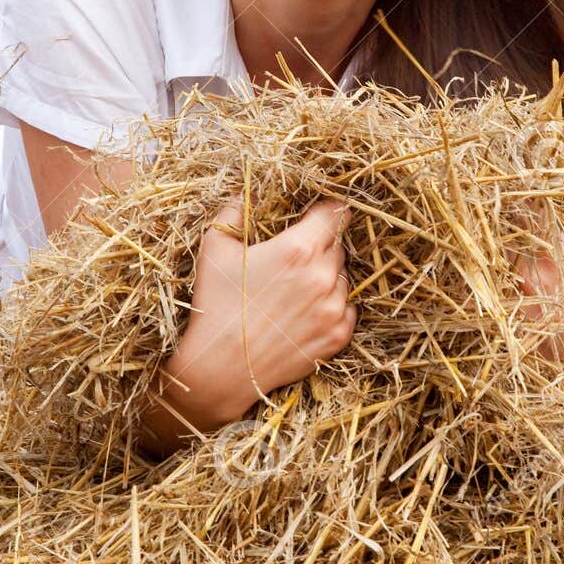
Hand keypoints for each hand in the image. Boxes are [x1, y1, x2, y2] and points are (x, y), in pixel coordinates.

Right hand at [171, 194, 356, 425]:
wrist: (221, 368)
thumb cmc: (215, 306)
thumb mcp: (215, 249)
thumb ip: (233, 213)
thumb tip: (244, 194)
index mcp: (299, 248)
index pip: (336, 212)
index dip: (326, 210)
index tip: (317, 214)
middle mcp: (324, 276)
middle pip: (338, 245)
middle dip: (320, 245)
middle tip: (292, 259)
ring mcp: (335, 308)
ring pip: (343, 277)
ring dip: (327, 277)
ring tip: (294, 290)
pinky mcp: (338, 336)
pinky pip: (348, 309)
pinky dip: (332, 306)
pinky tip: (304, 312)